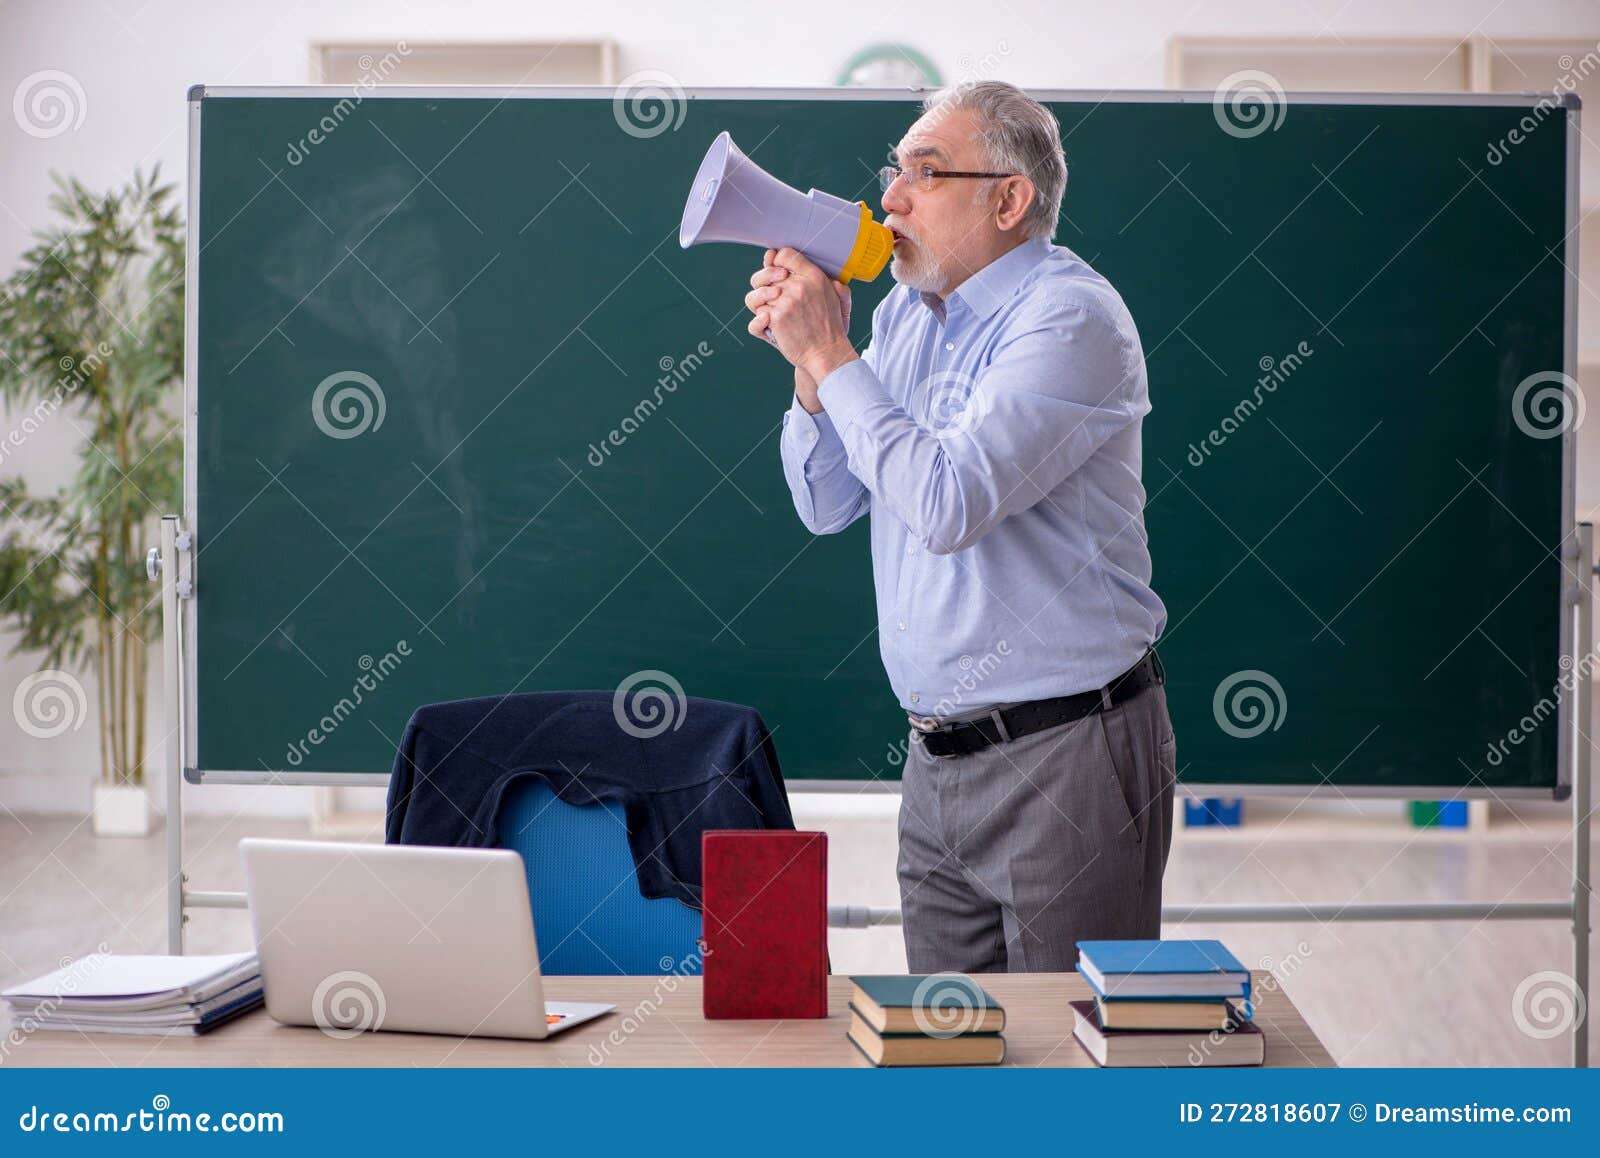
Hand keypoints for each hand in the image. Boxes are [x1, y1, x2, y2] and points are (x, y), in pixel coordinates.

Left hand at [745, 248, 856, 396]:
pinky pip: (755, 317)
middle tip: (769, 297)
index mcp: (813, 276)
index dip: (775, 261)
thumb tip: (783, 259)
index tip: (777, 273)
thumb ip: (815, 276)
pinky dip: (758, 324)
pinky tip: (767, 325)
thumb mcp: (832, 295)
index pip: (785, 254)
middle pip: (765, 274)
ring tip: (768, 313)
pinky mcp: (776, 320)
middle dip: (762, 284)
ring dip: (759, 306)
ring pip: (756, 296)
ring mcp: (786, 303)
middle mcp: (799, 286)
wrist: (828, 353)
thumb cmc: (828, 327)